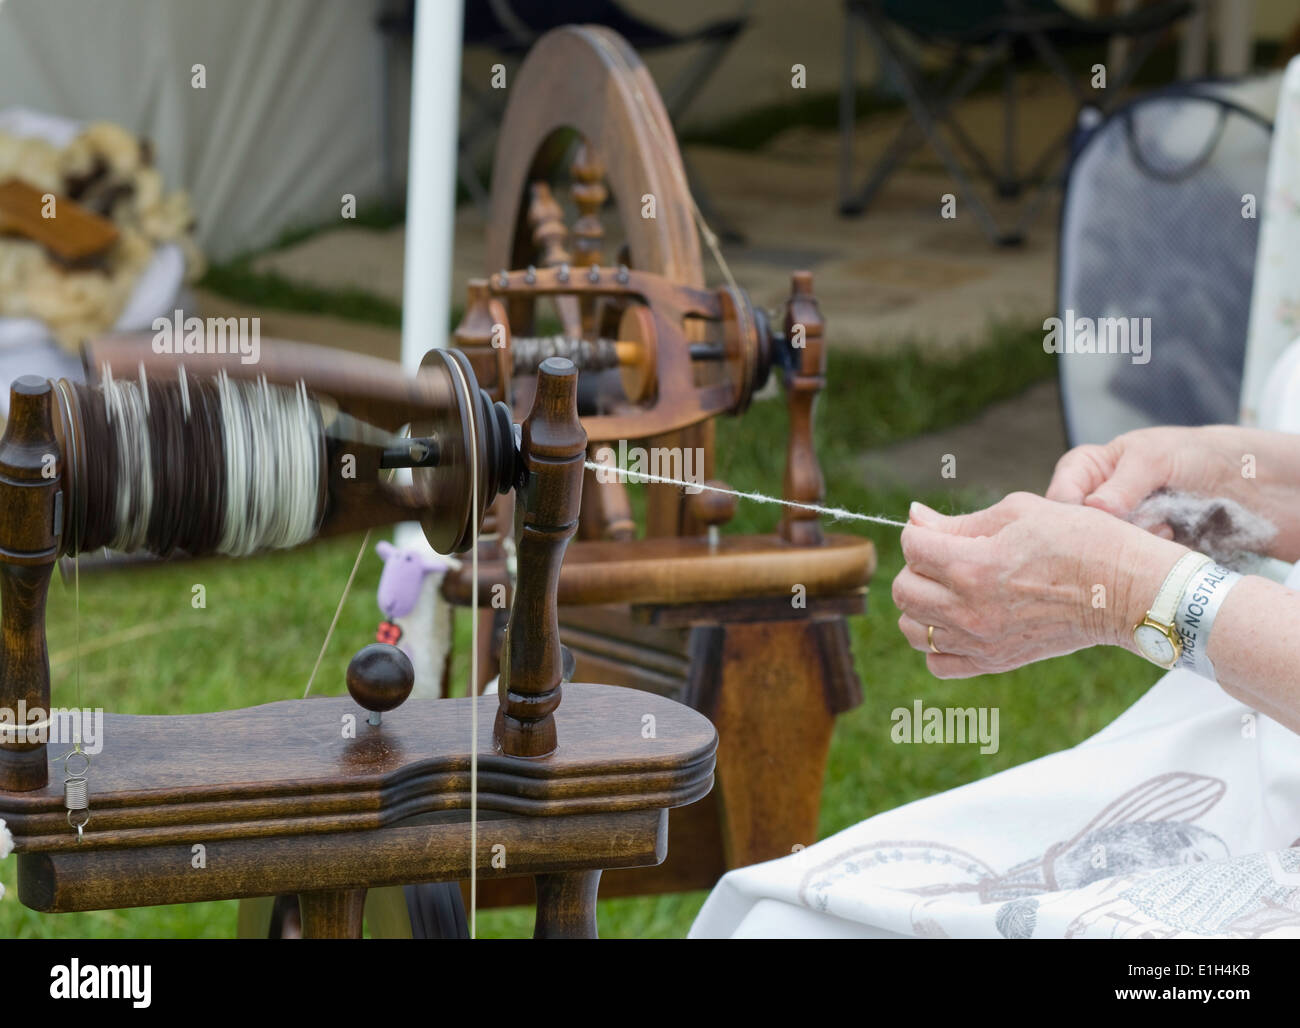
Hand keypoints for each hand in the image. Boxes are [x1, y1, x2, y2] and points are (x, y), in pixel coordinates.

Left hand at [893, 492, 1188, 677]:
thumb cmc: (1080, 541)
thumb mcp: (1019, 512)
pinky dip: (938, 643)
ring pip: (912, 628)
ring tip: (950, 590)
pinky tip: (959, 621)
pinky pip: (937, 662)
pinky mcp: (995, 662)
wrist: (1126, 590)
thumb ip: (959, 521)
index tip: (941, 530)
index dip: (922, 531)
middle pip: (903, 589)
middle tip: (947, 558)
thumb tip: (914, 518)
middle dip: (917, 567)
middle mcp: (970, 609)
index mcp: (973, 565)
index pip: (911, 546)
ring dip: (921, 605)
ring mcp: (981, 641)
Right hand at [1046, 426, 1299, 559]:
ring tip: (1164, 527)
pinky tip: (1170, 537)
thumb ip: (1123, 483)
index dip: (1070, 513)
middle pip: (1074, 529)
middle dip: (1105, 531)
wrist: (1241, 483)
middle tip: (1137, 525)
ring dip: (1130, 543)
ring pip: (1100, 550)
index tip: (1096, 523)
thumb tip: (1093, 508)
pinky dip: (1146, 554)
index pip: (1057, 497)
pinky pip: (1125, 563)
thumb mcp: (1155, 457)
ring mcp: (1113, 528)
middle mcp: (1092, 500)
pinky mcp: (1133, 551)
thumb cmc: (1194, 456)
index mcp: (1085, 469)